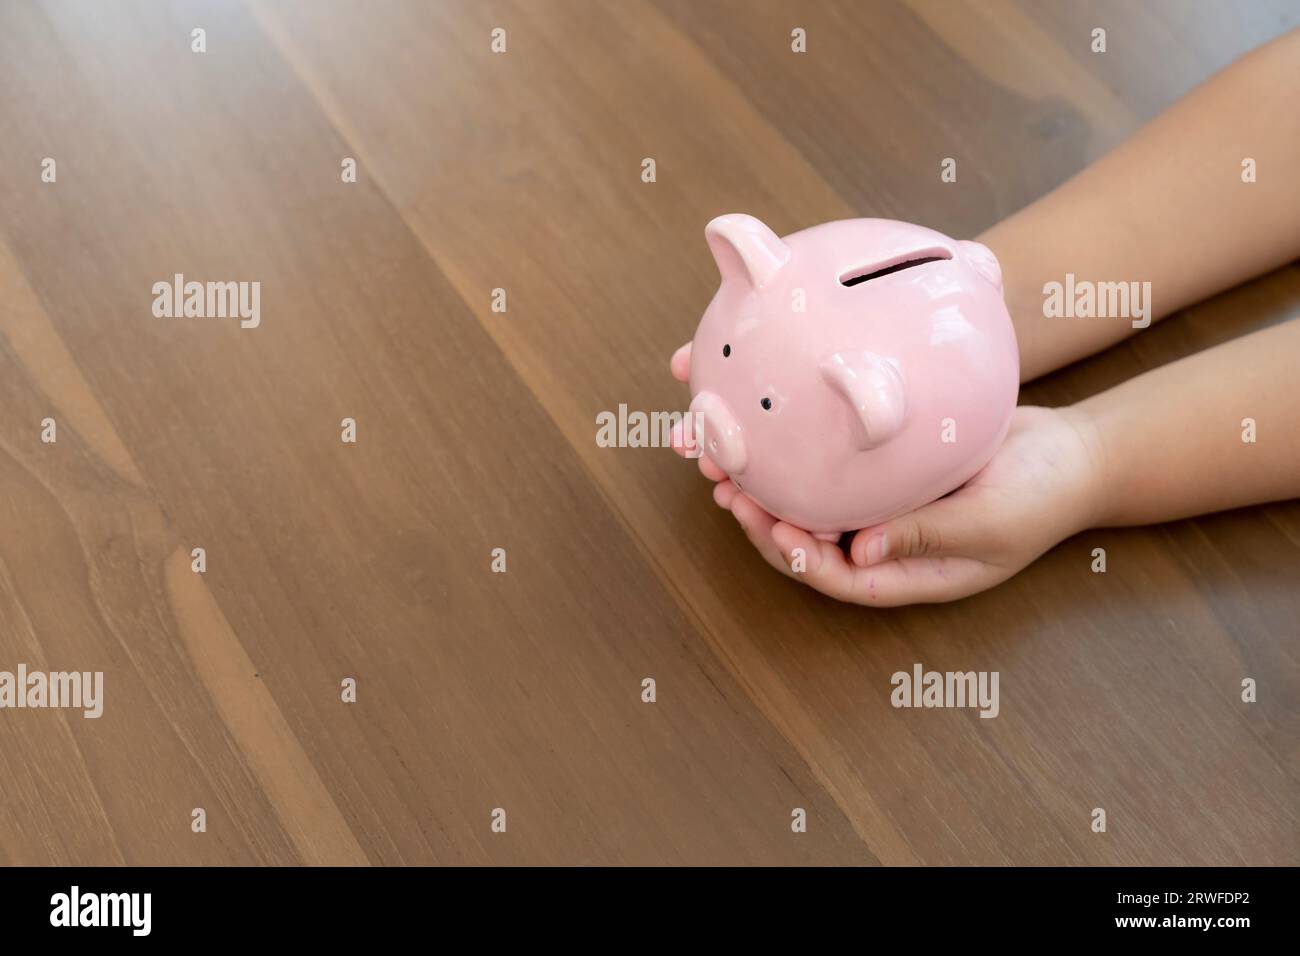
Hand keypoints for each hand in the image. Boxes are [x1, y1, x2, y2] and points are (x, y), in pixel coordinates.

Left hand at [671, 343, 1103, 604]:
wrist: (1069, 454)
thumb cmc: (1039, 496)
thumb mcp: (990, 521)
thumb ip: (928, 536)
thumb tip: (862, 553)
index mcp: (910, 575)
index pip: (842, 580)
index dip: (802, 561)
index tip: (773, 528)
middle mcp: (887, 548)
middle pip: (813, 547)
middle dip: (767, 524)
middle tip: (730, 490)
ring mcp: (883, 510)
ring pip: (814, 509)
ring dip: (772, 491)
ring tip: (730, 465)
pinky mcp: (883, 473)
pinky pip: (833, 471)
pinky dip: (801, 457)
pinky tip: (772, 431)